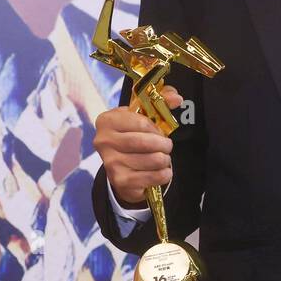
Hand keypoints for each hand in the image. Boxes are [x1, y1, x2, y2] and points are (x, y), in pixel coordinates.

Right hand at [92, 85, 182, 205]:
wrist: (121, 166)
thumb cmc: (132, 135)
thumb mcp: (142, 115)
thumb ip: (161, 101)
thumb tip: (177, 98)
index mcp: (107, 120)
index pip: (141, 122)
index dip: (157, 128)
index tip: (160, 131)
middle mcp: (103, 141)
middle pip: (145, 142)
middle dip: (164, 144)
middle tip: (167, 146)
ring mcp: (111, 163)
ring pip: (151, 160)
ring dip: (165, 160)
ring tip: (163, 158)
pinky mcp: (120, 181)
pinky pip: (152, 177)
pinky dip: (163, 174)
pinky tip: (162, 171)